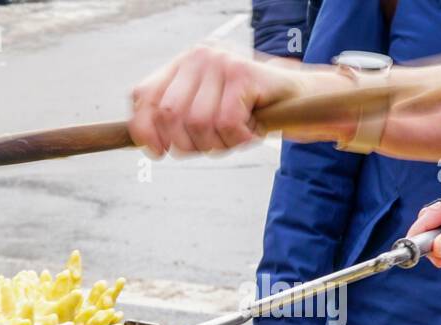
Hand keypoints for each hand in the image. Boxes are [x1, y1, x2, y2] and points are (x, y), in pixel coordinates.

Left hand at [130, 45, 308, 156]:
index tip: (159, 151)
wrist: (297, 98)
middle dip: (187, 143)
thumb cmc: (245, 111)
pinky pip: (225, 123)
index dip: (145, 130)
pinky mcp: (242, 73)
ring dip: (217, 143)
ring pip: (198, 123)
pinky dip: (238, 138)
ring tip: (234, 135)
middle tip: (211, 144)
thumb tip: (148, 145)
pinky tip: (250, 130)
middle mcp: (197, 57)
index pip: (144, 96)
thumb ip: (172, 123)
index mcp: (181, 65)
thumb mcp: (202, 114)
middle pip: (169, 115)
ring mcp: (220, 62)